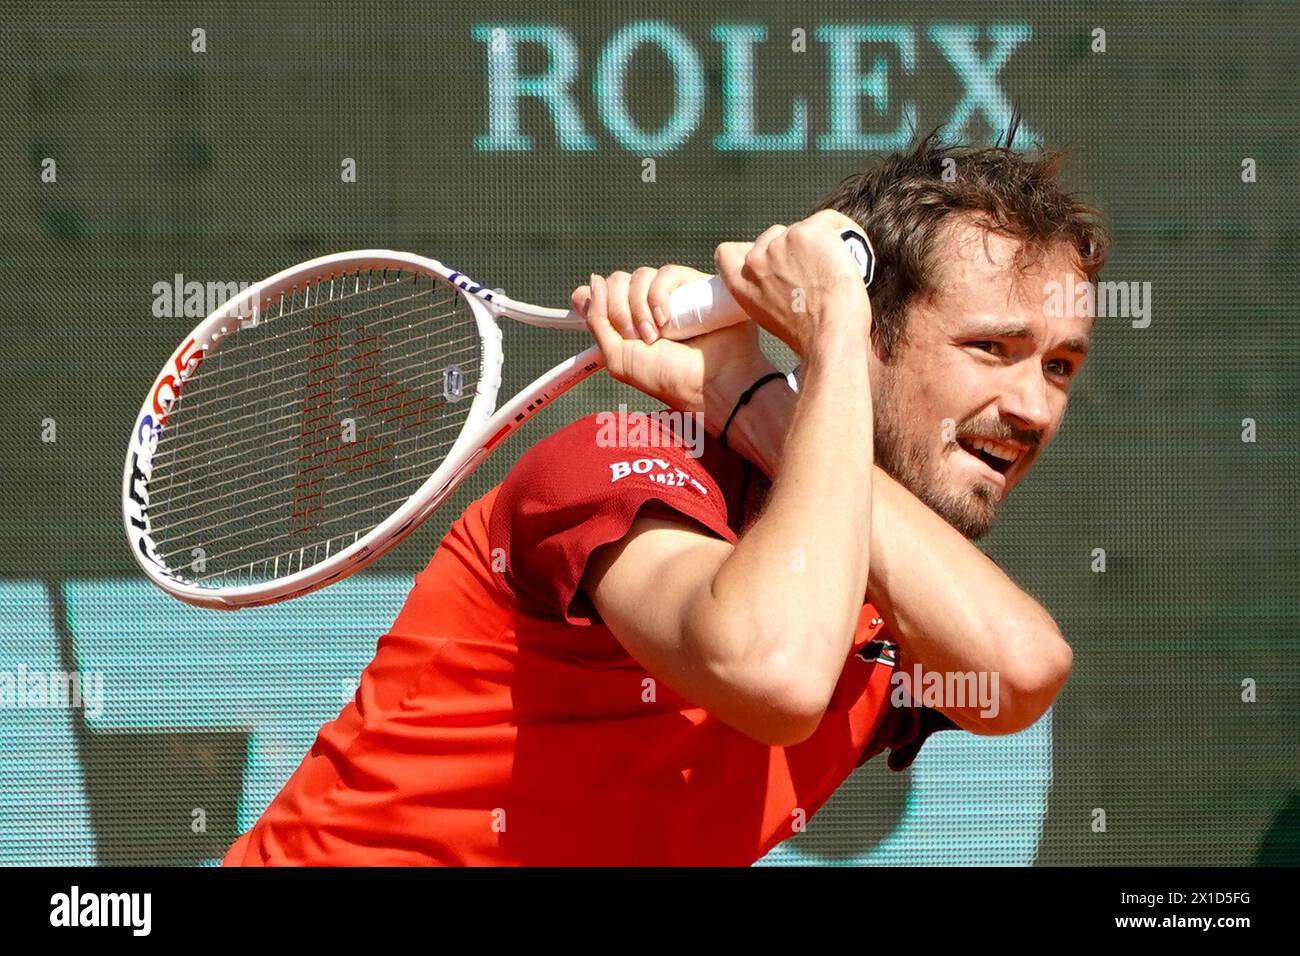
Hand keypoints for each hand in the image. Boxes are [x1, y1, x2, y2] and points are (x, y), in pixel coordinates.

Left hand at [573, 266, 774, 430]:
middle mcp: (648, 306)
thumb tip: (590, 282)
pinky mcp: (694, 284)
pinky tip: (668, 320)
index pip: (601, 293)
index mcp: (629, 323)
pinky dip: (659, 296)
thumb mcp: (619, 358)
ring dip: (639, 308)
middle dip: (619, 311)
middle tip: (636, 337)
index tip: (600, 317)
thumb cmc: (668, 377)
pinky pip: (665, 273)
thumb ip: (598, 323)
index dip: (597, 299)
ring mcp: (671, 295)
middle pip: (616, 281)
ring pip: (638, 276)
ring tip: (657, 335)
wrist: (711, 382)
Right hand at [712, 210, 871, 356]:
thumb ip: (765, 288)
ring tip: (836, 267)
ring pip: (802, 229)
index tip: (771, 263)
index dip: (749, 252)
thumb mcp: (770, 315)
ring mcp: (780, 243)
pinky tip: (851, 252)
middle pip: (774, 237)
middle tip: (815, 273)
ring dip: (820, 242)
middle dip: (794, 249)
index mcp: (741, 284)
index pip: (727, 253)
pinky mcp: (807, 232)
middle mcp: (755, 261)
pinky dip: (845, 231)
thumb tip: (783, 273)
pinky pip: (829, 220)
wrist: (830, 335)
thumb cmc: (810, 335)